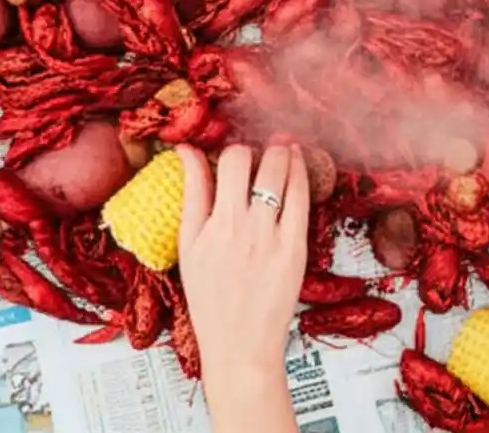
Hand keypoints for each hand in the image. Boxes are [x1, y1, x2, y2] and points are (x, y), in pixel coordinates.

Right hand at [177, 143, 308, 369]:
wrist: (241, 343)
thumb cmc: (210, 299)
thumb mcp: (189, 246)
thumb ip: (192, 195)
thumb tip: (186, 152)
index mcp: (209, 226)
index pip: (223, 164)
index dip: (232, 149)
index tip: (236, 150)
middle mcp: (239, 227)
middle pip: (251, 162)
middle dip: (259, 145)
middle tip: (265, 144)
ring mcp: (269, 237)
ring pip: (280, 173)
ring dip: (283, 153)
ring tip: (284, 147)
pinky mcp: (295, 248)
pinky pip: (301, 199)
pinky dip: (301, 175)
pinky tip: (299, 167)